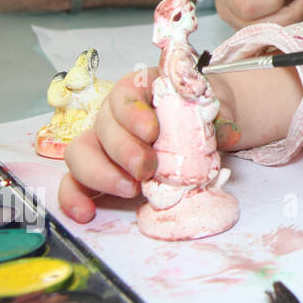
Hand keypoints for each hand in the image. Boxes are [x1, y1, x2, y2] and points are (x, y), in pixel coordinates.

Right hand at [58, 66, 241, 222]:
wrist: (204, 130)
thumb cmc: (203, 115)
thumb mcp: (213, 110)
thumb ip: (215, 118)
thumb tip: (227, 133)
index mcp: (141, 90)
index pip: (125, 94)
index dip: (133, 112)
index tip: (151, 132)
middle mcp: (114, 114)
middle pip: (103, 126)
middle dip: (123, 150)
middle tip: (146, 169)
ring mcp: (102, 142)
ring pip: (81, 153)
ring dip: (101, 174)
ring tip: (131, 189)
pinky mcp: (98, 170)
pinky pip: (75, 182)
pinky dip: (75, 197)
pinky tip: (85, 212)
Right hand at [215, 0, 302, 28]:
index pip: (249, 7)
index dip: (273, 1)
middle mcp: (230, 13)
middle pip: (261, 26)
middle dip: (291, 13)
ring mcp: (240, 24)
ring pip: (272, 32)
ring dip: (295, 16)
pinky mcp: (254, 29)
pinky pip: (276, 30)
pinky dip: (293, 17)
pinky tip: (300, 1)